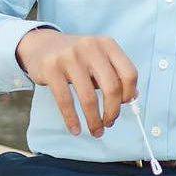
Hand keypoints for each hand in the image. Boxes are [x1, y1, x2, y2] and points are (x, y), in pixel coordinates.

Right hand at [15, 29, 137, 137]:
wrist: (42, 44)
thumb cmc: (76, 56)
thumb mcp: (98, 57)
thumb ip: (115, 74)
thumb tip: (133, 96)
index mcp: (107, 44)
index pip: (129, 72)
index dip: (129, 94)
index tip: (123, 106)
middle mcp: (91, 47)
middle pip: (112, 87)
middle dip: (113, 112)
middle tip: (109, 123)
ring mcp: (70, 57)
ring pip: (89, 97)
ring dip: (94, 120)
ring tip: (96, 131)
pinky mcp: (51, 68)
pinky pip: (65, 101)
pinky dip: (72, 120)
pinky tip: (76, 129)